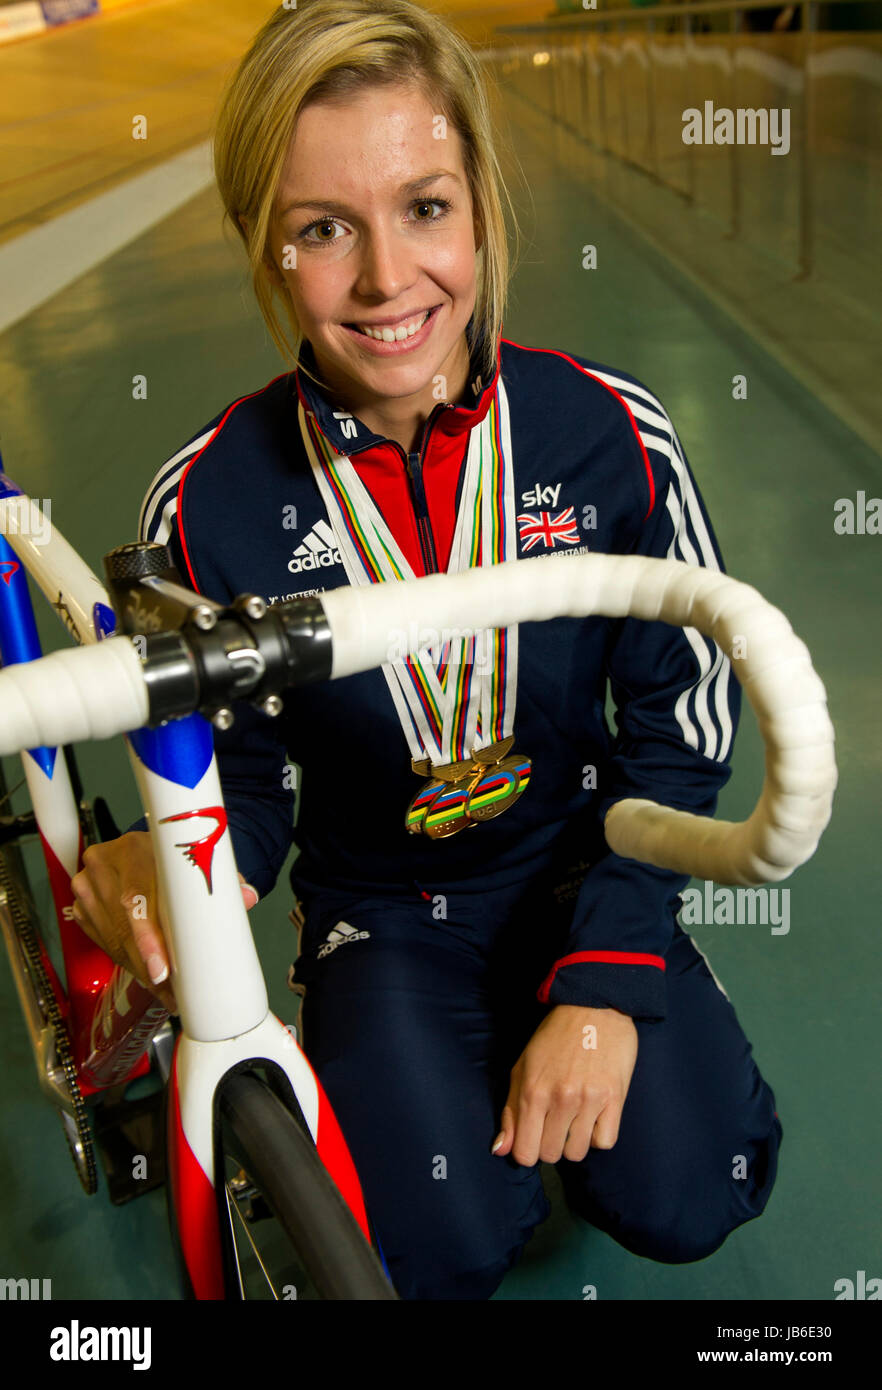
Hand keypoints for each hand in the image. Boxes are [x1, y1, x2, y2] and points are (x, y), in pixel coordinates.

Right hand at [70, 831, 258, 1015]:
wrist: (141, 854)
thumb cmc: (169, 859)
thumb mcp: (197, 858)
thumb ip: (223, 877)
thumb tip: (246, 896)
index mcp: (132, 849)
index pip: (136, 897)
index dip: (147, 937)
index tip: (161, 968)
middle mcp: (104, 867)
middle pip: (125, 928)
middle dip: (151, 966)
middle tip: (176, 993)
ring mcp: (88, 890)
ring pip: (116, 943)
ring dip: (143, 971)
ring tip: (170, 993)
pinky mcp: (84, 910)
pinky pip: (108, 946)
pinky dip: (131, 965)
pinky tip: (151, 979)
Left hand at [491, 1004, 637, 1164]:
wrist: (593, 1006)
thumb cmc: (554, 1037)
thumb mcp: (522, 1067)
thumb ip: (510, 1111)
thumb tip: (500, 1150)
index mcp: (532, 1091)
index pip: (524, 1153)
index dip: (526, 1152)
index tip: (533, 1138)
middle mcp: (560, 1098)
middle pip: (551, 1155)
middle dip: (549, 1146)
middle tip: (554, 1124)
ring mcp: (589, 1099)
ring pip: (577, 1152)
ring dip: (573, 1142)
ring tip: (573, 1120)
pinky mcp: (615, 1097)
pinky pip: (604, 1142)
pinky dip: (597, 1136)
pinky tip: (593, 1118)